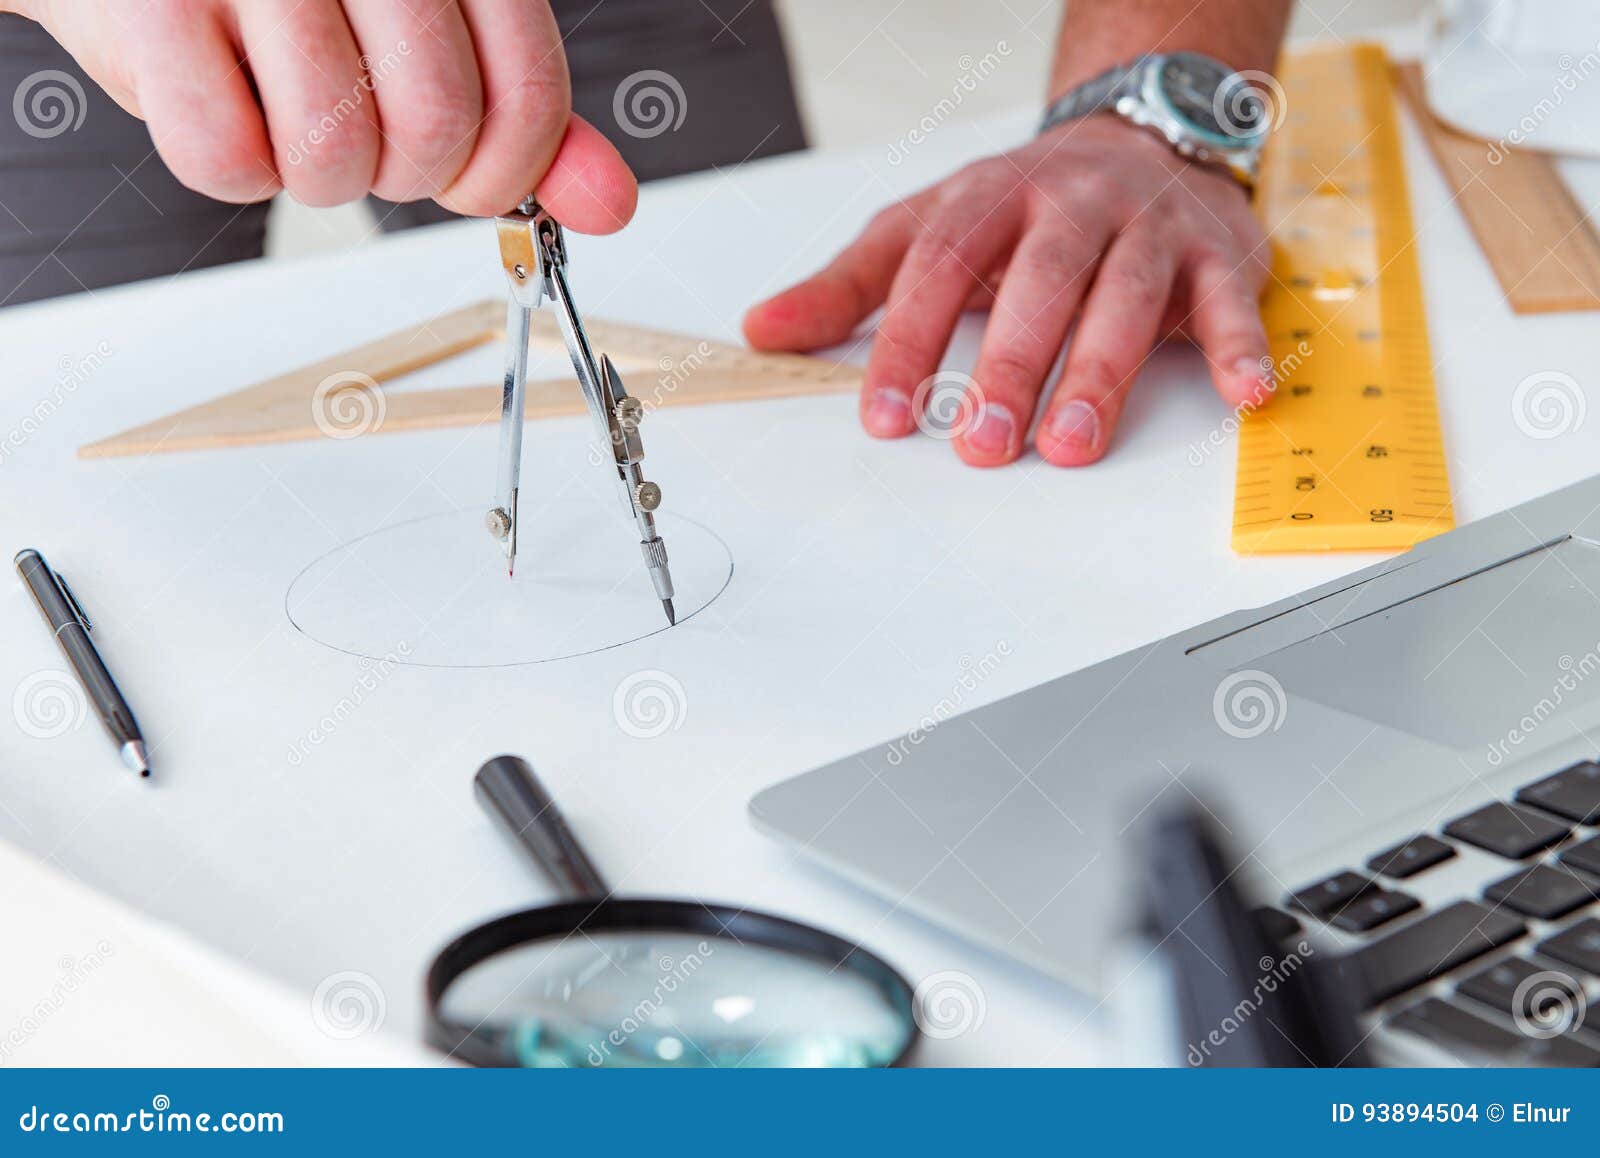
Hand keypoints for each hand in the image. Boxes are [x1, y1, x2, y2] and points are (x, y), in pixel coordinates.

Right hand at [13, 0, 636, 229]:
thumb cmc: (282, 2)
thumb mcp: (428, 41)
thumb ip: (519, 116)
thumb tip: (609, 205)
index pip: (527, 92)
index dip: (504, 173)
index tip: (471, 181)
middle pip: (434, 127)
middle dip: (403, 172)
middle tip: (365, 135)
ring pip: (334, 152)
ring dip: (318, 173)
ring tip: (292, 114)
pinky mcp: (156, 3)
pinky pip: (227, 159)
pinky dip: (233, 163)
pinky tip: (229, 100)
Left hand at [743, 116, 1272, 466]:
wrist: (1139, 139)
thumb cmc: (1024, 207)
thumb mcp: (925, 227)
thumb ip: (850, 285)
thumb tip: (765, 330)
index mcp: (989, 197)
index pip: (939, 265)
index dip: (909, 340)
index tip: (885, 415)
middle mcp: (1070, 204)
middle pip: (1039, 279)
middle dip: (1008, 364)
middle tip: (981, 443)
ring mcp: (1146, 226)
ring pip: (1125, 293)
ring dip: (1101, 372)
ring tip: (1071, 443)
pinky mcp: (1213, 254)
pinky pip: (1227, 301)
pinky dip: (1238, 345)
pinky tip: (1241, 393)